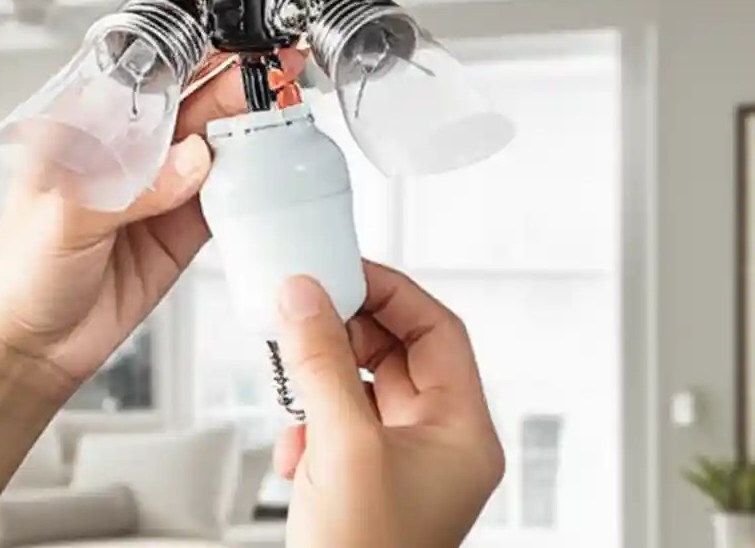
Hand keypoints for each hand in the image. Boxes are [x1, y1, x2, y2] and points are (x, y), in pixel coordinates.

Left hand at [0, 48, 306, 400]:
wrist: (35, 349)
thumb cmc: (20, 277)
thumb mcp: (63, 220)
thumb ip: (130, 188)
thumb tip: (192, 161)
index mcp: (86, 132)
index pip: (143, 82)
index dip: (187, 60)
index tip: (227, 50)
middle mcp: (126, 155)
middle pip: (189, 106)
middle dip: (234, 84)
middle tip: (275, 71)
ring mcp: (158, 191)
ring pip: (213, 146)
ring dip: (249, 127)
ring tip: (283, 109)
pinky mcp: (181, 229)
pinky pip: (225, 197)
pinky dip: (251, 182)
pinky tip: (271, 165)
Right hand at [273, 264, 505, 547]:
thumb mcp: (343, 448)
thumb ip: (322, 364)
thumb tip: (305, 297)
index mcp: (462, 432)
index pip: (438, 332)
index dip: (391, 294)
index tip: (342, 271)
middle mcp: (439, 444)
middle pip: (396, 356)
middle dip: (342, 340)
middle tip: (302, 317)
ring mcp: (402, 465)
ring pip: (360, 391)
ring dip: (318, 388)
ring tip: (292, 393)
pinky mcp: (366, 483)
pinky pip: (339, 428)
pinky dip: (310, 430)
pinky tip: (294, 454)